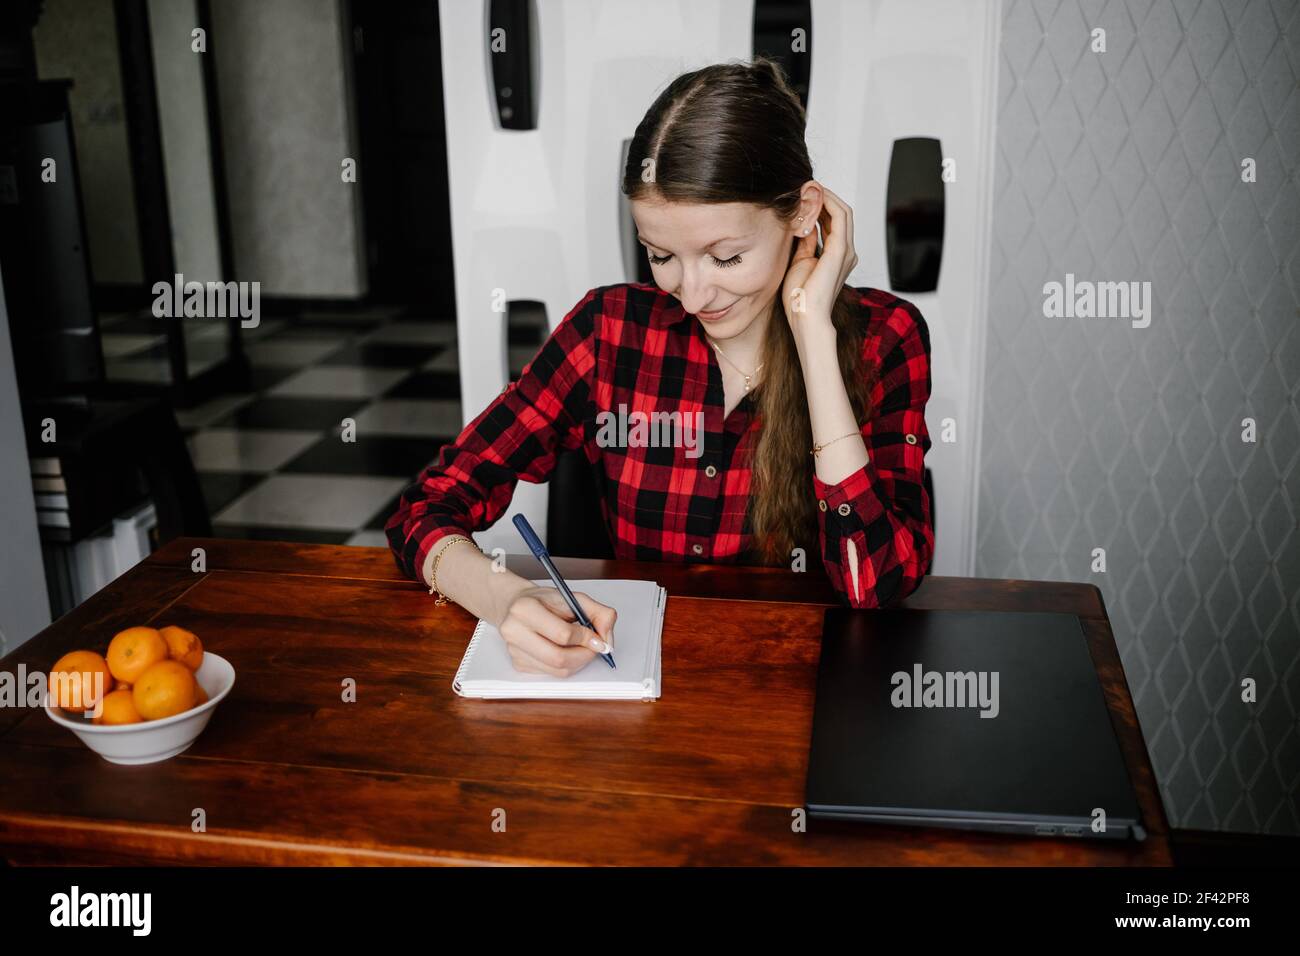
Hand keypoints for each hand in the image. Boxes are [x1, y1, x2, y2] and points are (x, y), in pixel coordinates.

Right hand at [497, 586, 616, 676]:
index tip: (599, 638)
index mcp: (525, 609)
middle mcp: (514, 631)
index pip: (563, 634)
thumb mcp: (572, 597)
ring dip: (578, 662)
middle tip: (595, 648)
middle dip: (585, 656)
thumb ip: (598, 613)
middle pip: (559, 658)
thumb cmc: (544, 601)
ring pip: (558, 670)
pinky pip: (552, 673)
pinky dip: (566, 665)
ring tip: (582, 648)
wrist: (515, 605)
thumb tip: (607, 640)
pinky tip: (565, 650)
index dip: (586, 638)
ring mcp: (514, 651)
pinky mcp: (518, 664)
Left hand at [781, 184, 858, 336]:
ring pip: (843, 211)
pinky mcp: (841, 250)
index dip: (820, 206)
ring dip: (827, 196)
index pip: (833, 222)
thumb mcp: (799, 262)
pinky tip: (814, 197)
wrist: (805, 316)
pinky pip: (839, 216)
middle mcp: (846, 251)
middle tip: (806, 185)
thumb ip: (805, 243)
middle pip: (840, 213)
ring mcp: (846, 250)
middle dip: (824, 197)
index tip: (803, 195)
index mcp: (837, 256)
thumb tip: (804, 225)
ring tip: (809, 186)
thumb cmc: (799, 298)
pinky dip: (828, 203)